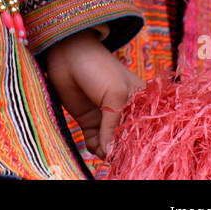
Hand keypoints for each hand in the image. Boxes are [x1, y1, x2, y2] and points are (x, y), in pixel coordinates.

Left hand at [45, 29, 142, 158]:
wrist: (67, 54)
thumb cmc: (98, 67)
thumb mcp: (114, 93)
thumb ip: (113, 125)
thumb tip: (109, 153)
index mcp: (138, 101)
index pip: (143, 128)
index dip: (138, 142)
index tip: (131, 153)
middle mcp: (123, 111)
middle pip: (126, 138)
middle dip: (121, 149)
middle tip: (114, 154)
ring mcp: (105, 116)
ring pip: (110, 144)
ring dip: (106, 151)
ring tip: (101, 149)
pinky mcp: (89, 120)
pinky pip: (95, 142)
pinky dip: (94, 147)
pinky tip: (92, 144)